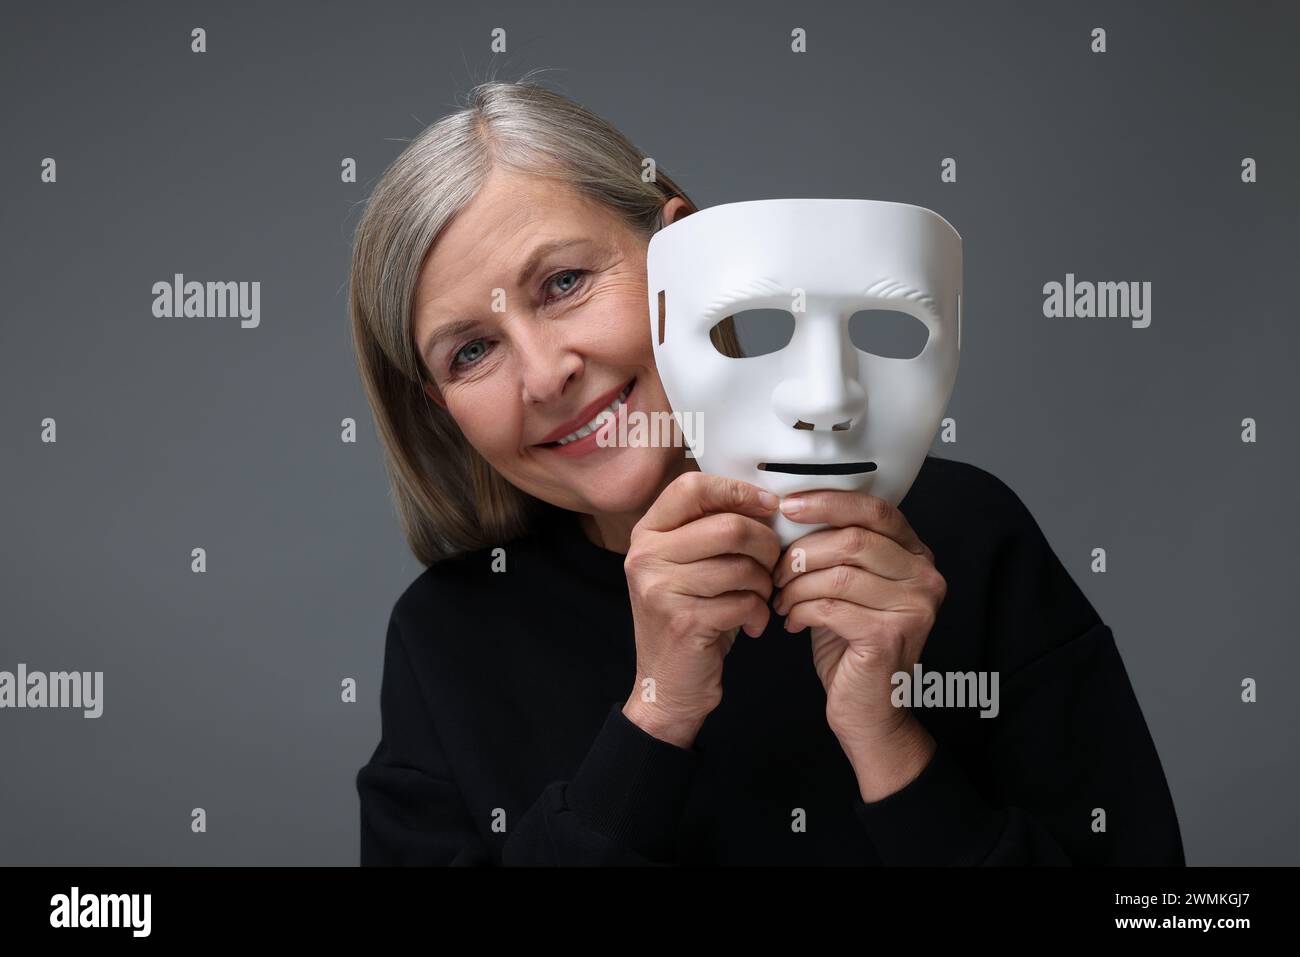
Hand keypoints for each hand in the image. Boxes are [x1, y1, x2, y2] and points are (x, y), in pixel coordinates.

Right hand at [622, 471, 782, 747]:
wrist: (667, 685)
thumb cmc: (690, 617)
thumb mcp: (687, 566)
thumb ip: (710, 530)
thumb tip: (767, 499)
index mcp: (647, 534)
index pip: (692, 487)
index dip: (737, 491)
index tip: (768, 505)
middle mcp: (646, 556)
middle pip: (728, 526)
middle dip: (766, 545)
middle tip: (773, 565)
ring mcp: (660, 589)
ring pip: (741, 566)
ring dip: (764, 584)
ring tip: (760, 598)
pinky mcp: (683, 621)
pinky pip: (743, 602)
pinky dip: (759, 614)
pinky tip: (754, 624)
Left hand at [770, 490, 943, 799]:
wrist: (869, 711)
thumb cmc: (852, 645)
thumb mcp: (848, 587)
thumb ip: (837, 551)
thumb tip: (791, 512)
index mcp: (917, 556)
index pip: (875, 509)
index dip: (829, 502)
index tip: (788, 506)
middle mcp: (925, 577)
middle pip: (852, 540)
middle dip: (802, 552)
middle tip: (776, 571)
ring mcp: (913, 608)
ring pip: (837, 573)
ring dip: (796, 585)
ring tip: (780, 600)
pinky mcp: (889, 636)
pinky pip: (829, 606)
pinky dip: (800, 610)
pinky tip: (792, 622)